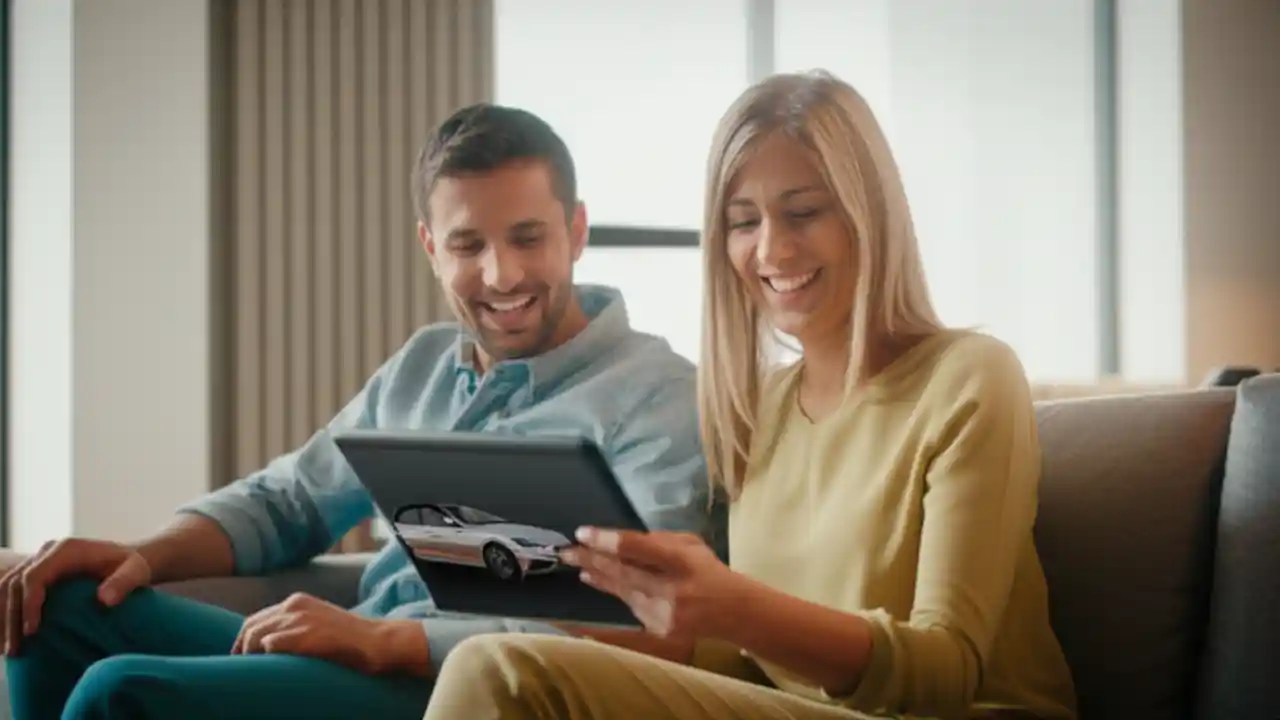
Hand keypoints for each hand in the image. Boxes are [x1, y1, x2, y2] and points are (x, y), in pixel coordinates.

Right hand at [1, 538, 152, 655]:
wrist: (124, 560)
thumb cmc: (131, 567)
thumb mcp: (136, 572)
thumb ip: (124, 583)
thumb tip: (104, 600)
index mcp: (66, 550)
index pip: (35, 576)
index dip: (29, 604)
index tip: (32, 631)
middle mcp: (46, 552)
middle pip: (14, 584)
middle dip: (10, 618)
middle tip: (14, 650)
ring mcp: (37, 562)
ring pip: (6, 588)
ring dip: (3, 618)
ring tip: (8, 650)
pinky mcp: (35, 574)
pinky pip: (11, 592)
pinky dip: (6, 614)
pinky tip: (8, 638)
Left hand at [231, 593, 428, 675]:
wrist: (376, 642)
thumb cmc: (350, 639)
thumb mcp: (319, 621)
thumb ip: (296, 625)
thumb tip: (269, 643)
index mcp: (297, 601)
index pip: (256, 618)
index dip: (244, 640)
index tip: (240, 658)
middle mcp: (294, 606)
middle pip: (250, 627)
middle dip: (242, 650)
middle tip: (242, 669)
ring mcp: (298, 620)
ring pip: (254, 637)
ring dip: (251, 657)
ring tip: (256, 672)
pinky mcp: (303, 636)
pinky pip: (268, 646)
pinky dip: (266, 658)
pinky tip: (273, 669)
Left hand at [560, 528, 745, 639]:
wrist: (732, 612)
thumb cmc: (707, 570)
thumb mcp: (690, 544)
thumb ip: (658, 541)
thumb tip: (619, 543)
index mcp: (682, 561)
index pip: (639, 548)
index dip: (608, 540)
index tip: (583, 532)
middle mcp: (671, 589)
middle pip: (623, 572)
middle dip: (591, 559)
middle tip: (567, 550)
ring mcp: (663, 613)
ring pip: (621, 590)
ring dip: (596, 575)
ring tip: (576, 563)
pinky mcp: (657, 629)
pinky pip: (627, 605)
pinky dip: (611, 590)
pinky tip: (593, 579)